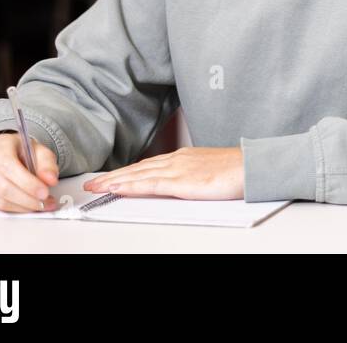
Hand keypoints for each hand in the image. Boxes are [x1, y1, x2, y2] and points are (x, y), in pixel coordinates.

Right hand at [0, 131, 60, 212]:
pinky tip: (28, 206)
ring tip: (42, 205)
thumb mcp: (39, 151)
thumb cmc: (21, 152)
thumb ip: (47, 164)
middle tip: (46, 202)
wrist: (6, 154)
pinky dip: (15, 209)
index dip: (27, 182)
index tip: (44, 192)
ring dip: (24, 206)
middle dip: (28, 198)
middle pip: (4, 186)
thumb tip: (50, 179)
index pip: (9, 166)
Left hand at [83, 147, 244, 199]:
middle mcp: (177, 160)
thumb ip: (193, 175)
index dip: (127, 171)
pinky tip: (117, 189)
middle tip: (93, 182)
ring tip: (96, 187)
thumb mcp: (210, 169)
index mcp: (184, 157)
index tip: (111, 177)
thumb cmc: (239, 169)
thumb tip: (183, 183)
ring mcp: (178, 169)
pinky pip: (149, 184)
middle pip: (138, 168)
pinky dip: (130, 185)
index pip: (148, 164)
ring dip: (115, 181)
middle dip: (113, 176)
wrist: (253, 165)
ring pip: (138, 174)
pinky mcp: (182, 181)